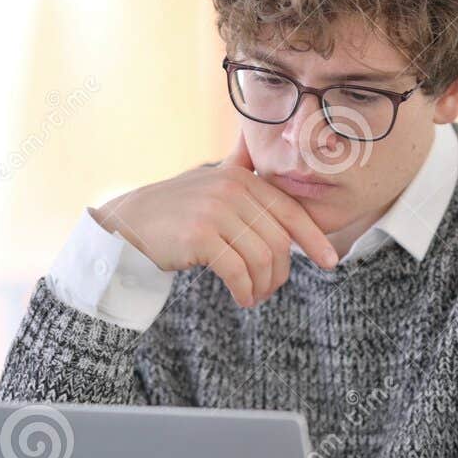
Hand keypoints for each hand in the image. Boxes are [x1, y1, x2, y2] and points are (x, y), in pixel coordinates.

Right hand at [91, 133, 338, 306]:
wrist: (127, 226)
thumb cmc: (173, 212)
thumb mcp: (209, 183)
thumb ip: (238, 172)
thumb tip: (262, 158)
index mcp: (240, 177)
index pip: (290, 210)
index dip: (314, 239)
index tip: (330, 261)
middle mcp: (231, 189)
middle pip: (278, 240)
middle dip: (281, 272)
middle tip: (270, 290)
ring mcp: (215, 211)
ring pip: (261, 258)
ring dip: (262, 286)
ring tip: (254, 297)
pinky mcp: (200, 237)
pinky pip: (238, 272)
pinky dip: (245, 291)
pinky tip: (242, 299)